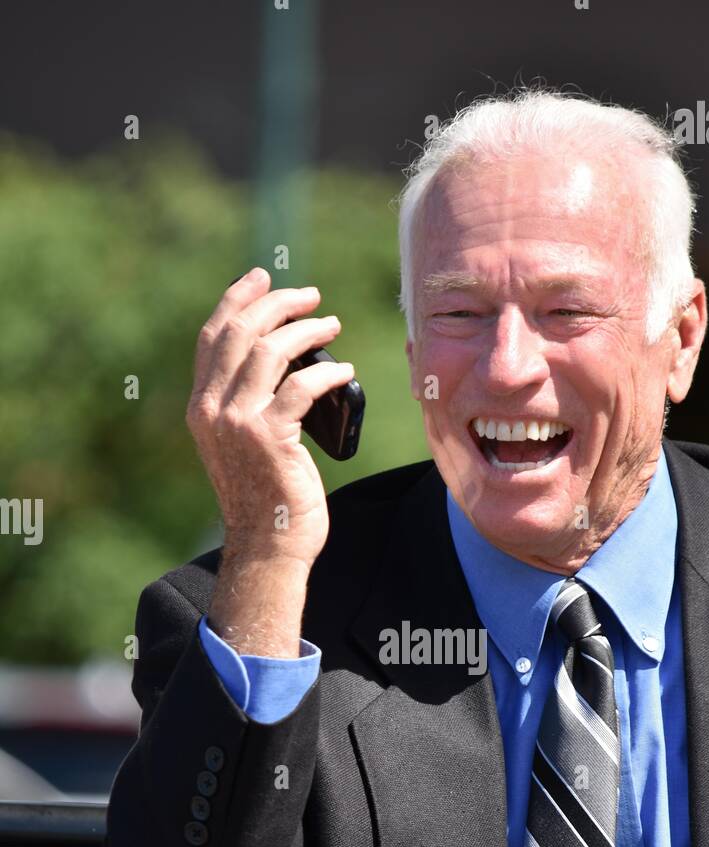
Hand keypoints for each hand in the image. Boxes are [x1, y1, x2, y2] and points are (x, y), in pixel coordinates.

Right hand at [185, 268, 353, 567]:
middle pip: (241, 332)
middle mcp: (212, 409)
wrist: (267, 545)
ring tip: (331, 324)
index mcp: (201, 407)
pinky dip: (328, 373)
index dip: (237, 299)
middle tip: (311, 296)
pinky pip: (302, 386)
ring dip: (306, 330)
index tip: (262, 277)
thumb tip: (284, 359)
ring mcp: (238, 422)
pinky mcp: (270, 437)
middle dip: (277, 303)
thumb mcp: (242, 444)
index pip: (213, 336)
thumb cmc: (265, 497)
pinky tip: (345, 370)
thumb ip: (246, 404)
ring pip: (270, 350)